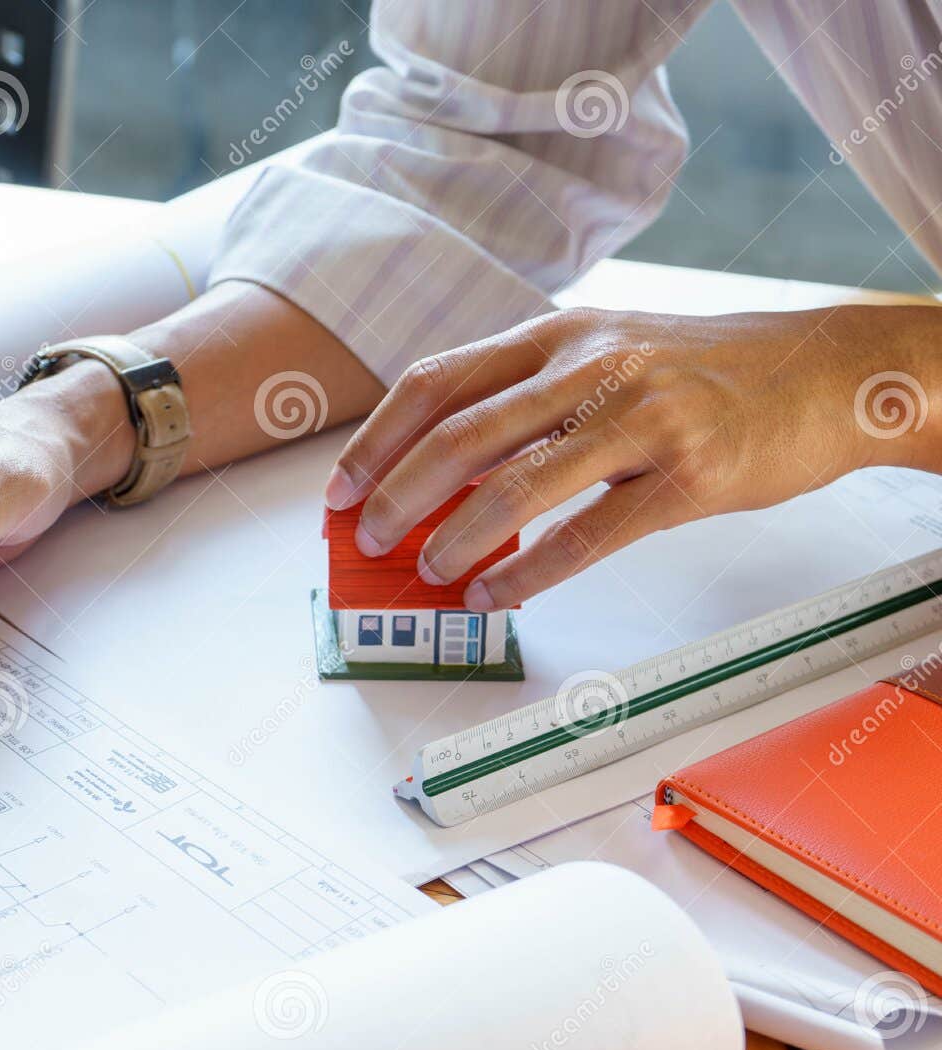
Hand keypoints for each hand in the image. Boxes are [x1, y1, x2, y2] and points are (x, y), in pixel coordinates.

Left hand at [325, 305, 941, 608]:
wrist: (826, 372)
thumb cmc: (704, 370)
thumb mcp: (607, 349)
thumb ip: (531, 395)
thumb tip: (442, 468)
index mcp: (557, 335)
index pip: (437, 381)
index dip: (376, 439)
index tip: (341, 486)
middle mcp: (589, 366)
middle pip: (459, 435)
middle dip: (397, 495)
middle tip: (368, 538)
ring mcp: (639, 419)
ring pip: (514, 487)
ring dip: (455, 541)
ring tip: (429, 574)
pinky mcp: (686, 476)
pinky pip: (588, 536)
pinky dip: (530, 574)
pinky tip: (498, 597)